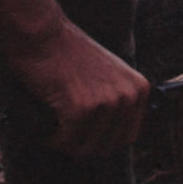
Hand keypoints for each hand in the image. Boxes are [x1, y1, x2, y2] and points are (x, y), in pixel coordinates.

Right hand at [3, 19, 149, 156]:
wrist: (43, 35)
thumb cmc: (69, 54)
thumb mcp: (109, 74)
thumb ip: (117, 100)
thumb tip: (112, 139)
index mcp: (139, 89)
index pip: (127, 137)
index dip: (103, 141)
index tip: (83, 137)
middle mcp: (129, 97)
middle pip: (108, 147)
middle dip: (84, 146)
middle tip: (64, 137)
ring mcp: (107, 103)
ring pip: (86, 148)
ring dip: (66, 145)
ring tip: (54, 134)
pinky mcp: (81, 109)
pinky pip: (67, 141)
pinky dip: (53, 141)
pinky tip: (46, 133)